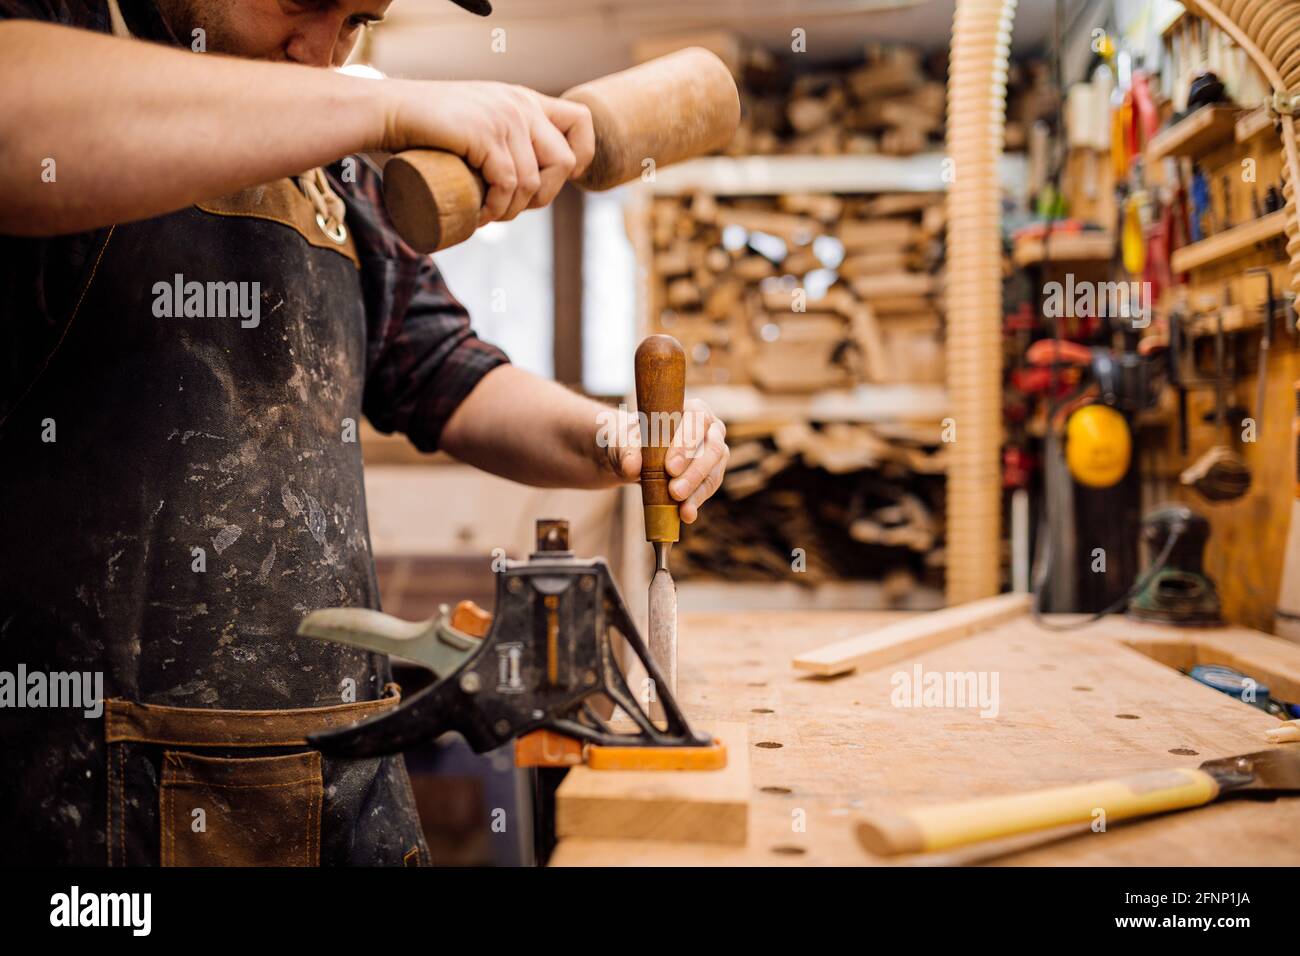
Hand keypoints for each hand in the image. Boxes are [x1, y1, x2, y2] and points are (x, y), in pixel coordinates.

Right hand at [381, 79, 594, 224]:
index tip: (551, 180)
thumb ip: (501, 137)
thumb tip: (524, 185)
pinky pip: (509, 184)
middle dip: (543, 197)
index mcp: (525, 100)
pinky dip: (497, 209)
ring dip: (513, 211)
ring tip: (489, 216)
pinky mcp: (486, 134)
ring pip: (534, 181)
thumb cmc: (427, 127)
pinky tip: (480, 216)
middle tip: (510, 208)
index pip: (582, 121)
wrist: (388, 111)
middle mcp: (521, 105)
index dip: (581, 156)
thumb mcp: (478, 124)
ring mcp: (505, 118)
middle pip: (565, 162)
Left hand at [604, 399, 728, 523]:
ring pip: (714, 472)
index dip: (687, 444)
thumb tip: (632, 466)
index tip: (670, 468)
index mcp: (692, 409)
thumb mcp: (621, 441)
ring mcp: (714, 452)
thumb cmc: (630, 440)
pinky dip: (697, 502)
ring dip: (698, 491)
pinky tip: (686, 514)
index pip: (697, 421)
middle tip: (675, 492)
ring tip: (682, 509)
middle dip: (694, 473)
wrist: (632, 456)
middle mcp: (710, 428)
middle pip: (713, 449)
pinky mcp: (711, 474)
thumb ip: (625, 450)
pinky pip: (708, 488)